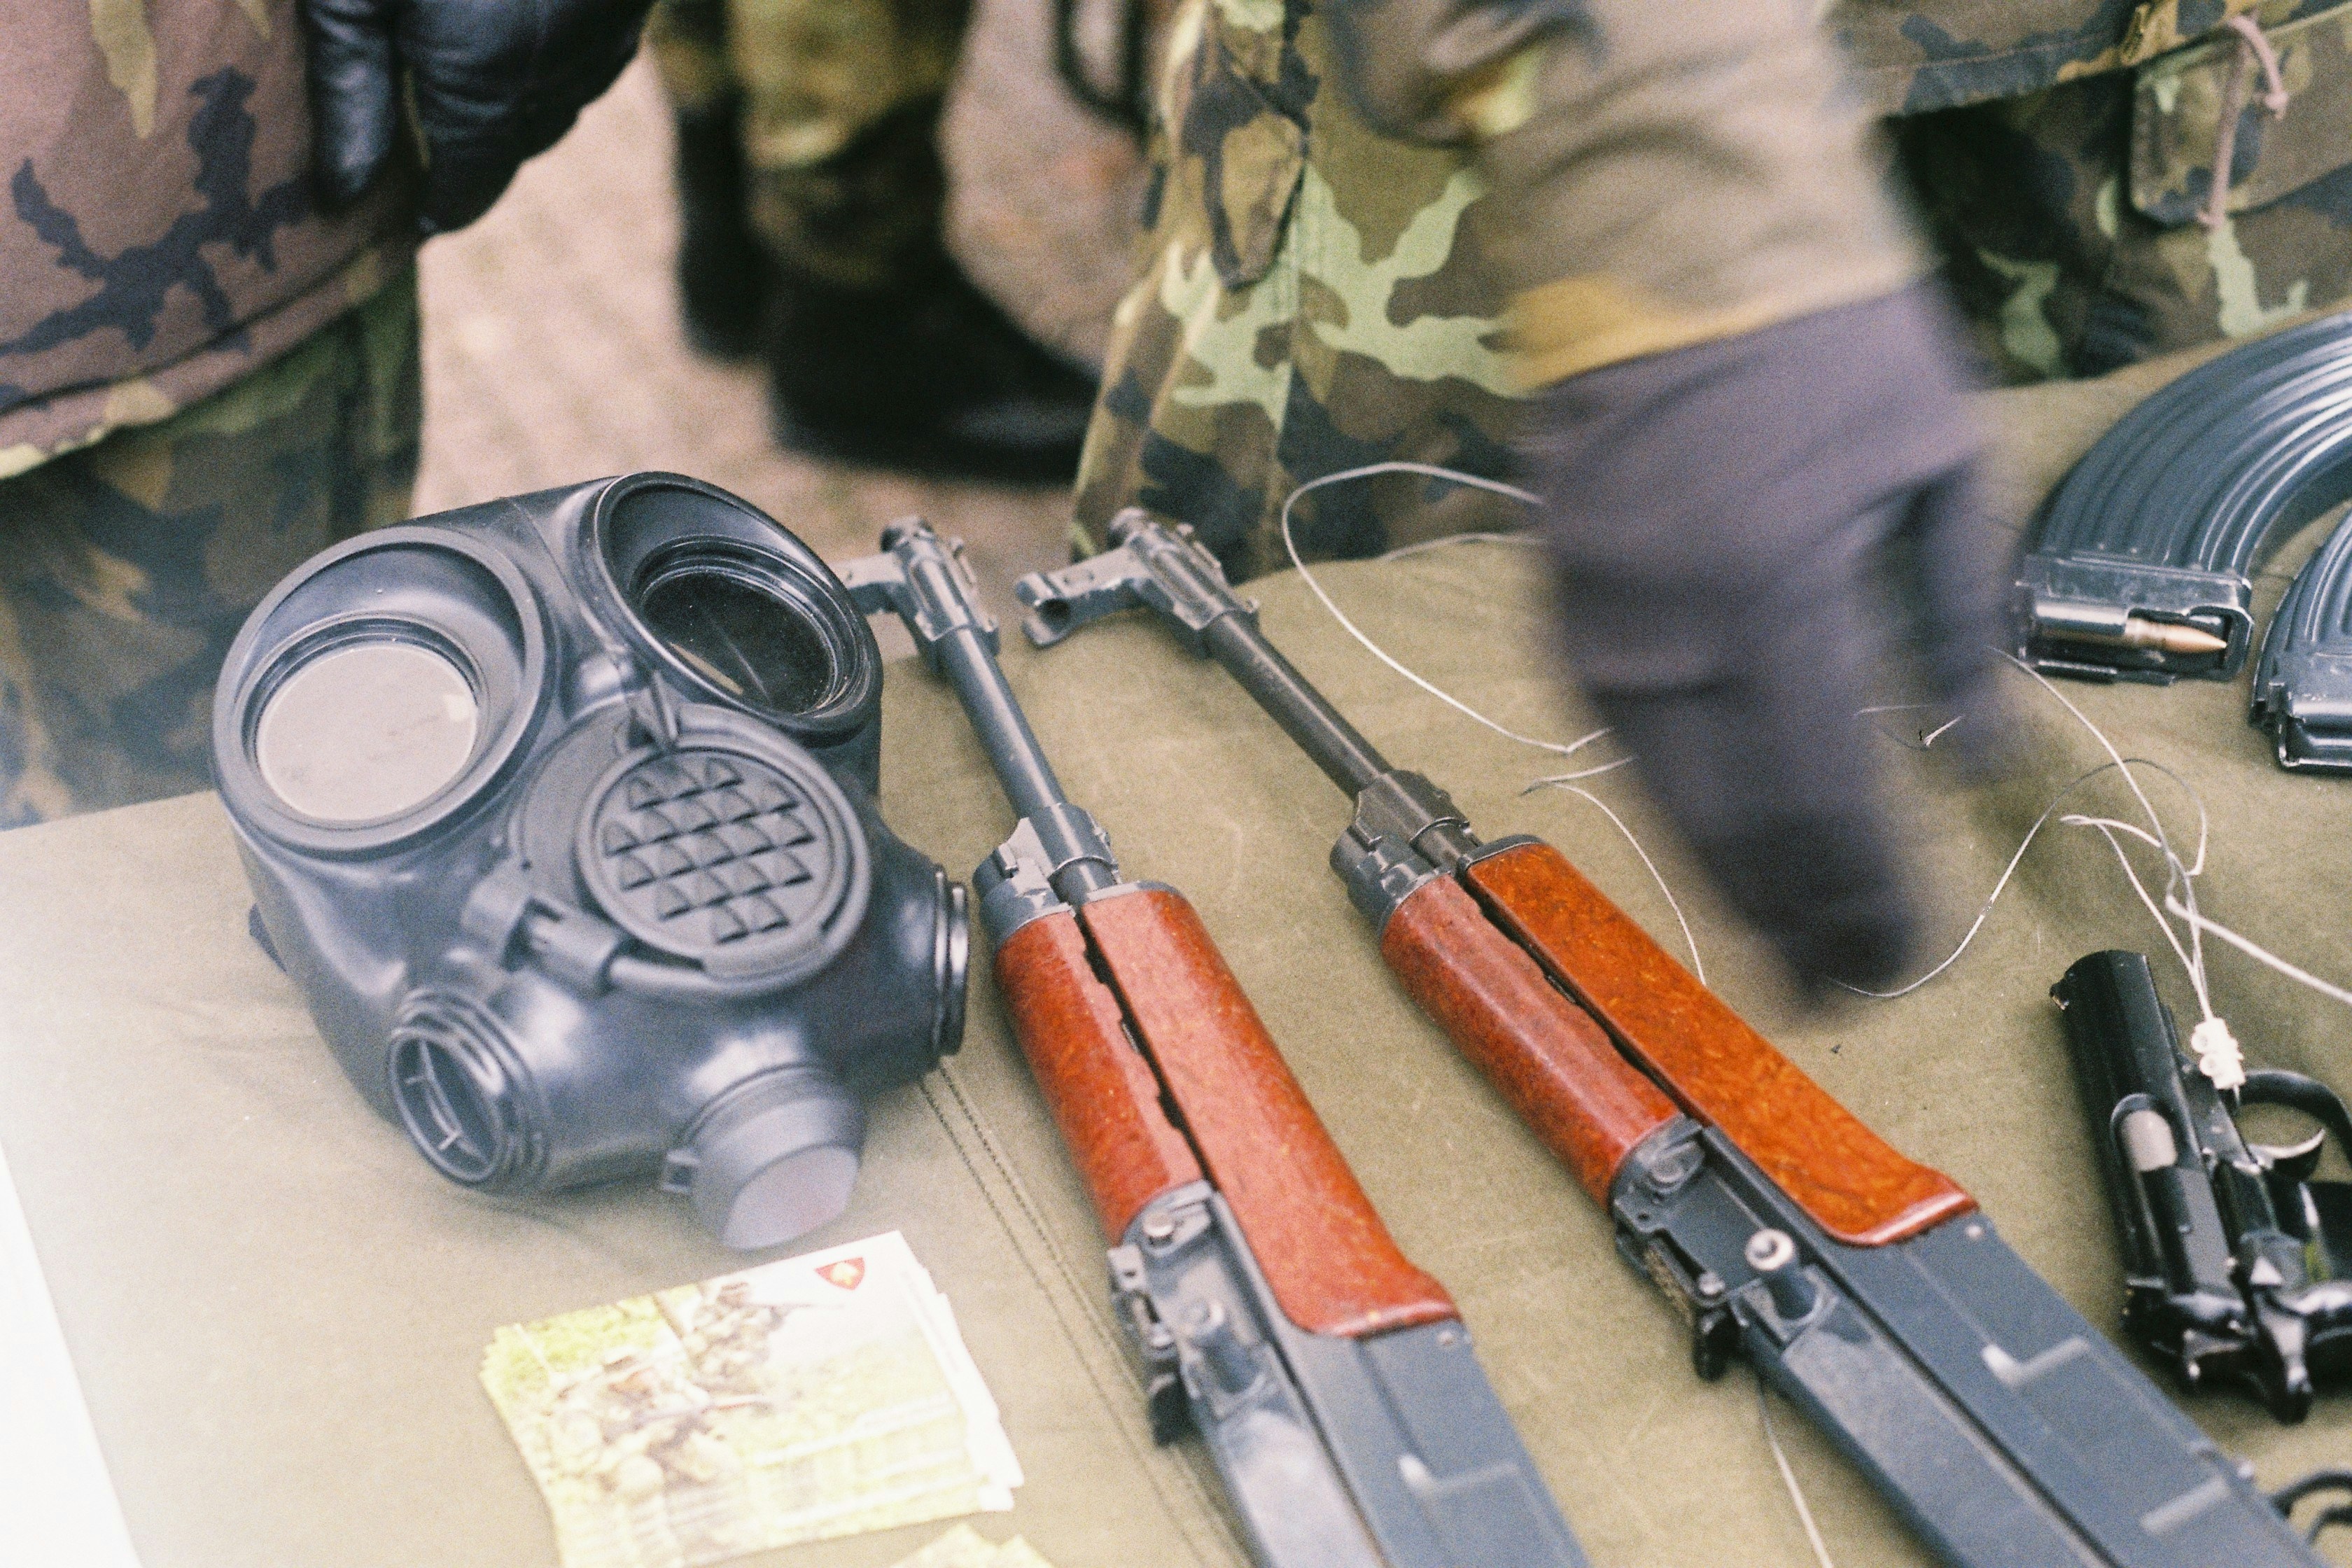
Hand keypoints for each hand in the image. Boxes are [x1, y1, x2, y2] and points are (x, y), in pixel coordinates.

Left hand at [304, 0, 653, 233]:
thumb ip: (351, 90)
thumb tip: (345, 196)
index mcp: (484, 86)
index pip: (466, 186)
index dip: (439, 210)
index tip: (412, 221)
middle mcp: (555, 78)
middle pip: (513, 150)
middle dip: (472, 158)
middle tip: (425, 152)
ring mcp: (602, 40)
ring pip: (558, 105)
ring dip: (515, 111)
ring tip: (467, 91)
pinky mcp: (630, 6)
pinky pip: (590, 60)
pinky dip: (554, 65)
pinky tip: (521, 34)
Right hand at [1520, 286, 2011, 996]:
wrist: (1661, 243)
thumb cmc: (1819, 335)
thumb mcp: (1940, 460)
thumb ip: (1964, 620)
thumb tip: (1981, 757)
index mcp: (1771, 597)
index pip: (1825, 802)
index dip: (1863, 900)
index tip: (1901, 964)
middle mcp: (1667, 634)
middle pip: (1736, 827)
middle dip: (1796, 918)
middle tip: (1841, 990)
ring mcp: (1597, 625)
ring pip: (1664, 798)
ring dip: (1729, 882)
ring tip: (1783, 944)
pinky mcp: (1562, 607)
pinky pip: (1622, 740)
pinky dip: (1677, 805)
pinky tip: (1716, 841)